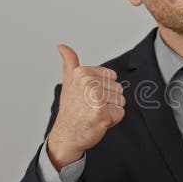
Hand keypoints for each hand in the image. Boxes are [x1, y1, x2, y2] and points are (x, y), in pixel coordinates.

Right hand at [46, 44, 124, 169]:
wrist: (66, 135)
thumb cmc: (71, 109)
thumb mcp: (69, 82)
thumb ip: (70, 62)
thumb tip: (62, 46)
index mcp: (82, 72)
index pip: (112, 77)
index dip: (105, 89)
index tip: (89, 97)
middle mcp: (88, 82)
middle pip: (118, 89)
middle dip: (109, 101)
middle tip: (91, 108)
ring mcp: (94, 97)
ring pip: (121, 101)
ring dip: (111, 111)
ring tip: (94, 114)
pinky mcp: (101, 112)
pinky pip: (120, 114)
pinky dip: (112, 121)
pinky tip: (98, 122)